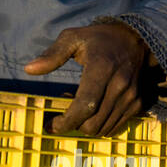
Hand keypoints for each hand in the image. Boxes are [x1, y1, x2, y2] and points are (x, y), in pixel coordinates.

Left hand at [23, 23, 158, 135]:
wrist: (136, 39)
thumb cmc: (98, 39)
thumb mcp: (73, 38)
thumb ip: (52, 54)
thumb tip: (29, 69)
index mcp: (102, 68)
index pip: (85, 105)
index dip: (66, 121)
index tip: (51, 125)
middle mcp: (119, 85)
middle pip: (92, 123)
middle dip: (72, 126)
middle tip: (60, 118)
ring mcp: (131, 96)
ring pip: (103, 128)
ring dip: (85, 126)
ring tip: (76, 112)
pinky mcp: (138, 104)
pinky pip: (115, 127)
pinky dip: (100, 125)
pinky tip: (91, 112)